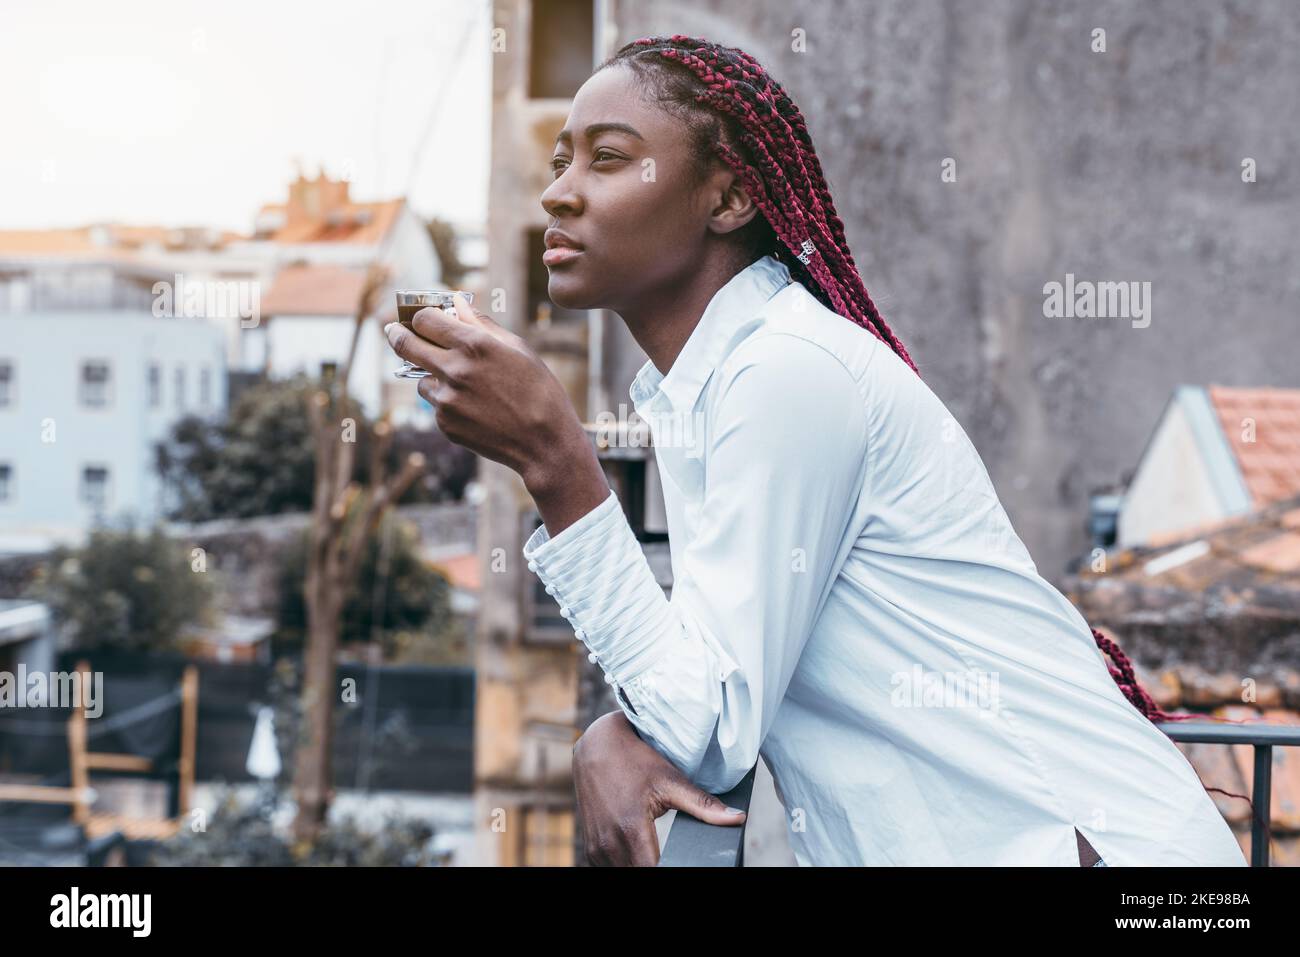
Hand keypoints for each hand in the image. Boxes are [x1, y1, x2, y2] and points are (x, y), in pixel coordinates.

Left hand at [383, 293, 583, 480]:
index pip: (425, 319)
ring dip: (434, 375)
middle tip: (393, 330)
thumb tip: (456, 303)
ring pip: (421, 378)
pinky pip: (436, 404)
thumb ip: (481, 324)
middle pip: (406, 344)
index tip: (418, 317)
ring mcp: (447, 400)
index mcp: (475, 345)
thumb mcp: (517, 349)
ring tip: (467, 386)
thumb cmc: (539, 391)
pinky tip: (477, 408)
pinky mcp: (445, 424)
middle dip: (397, 334)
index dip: (419, 315)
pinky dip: (449, 402)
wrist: (544, 442)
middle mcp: (455, 370)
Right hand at [573, 710, 746, 865]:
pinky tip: (638, 851)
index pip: (654, 872)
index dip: (672, 869)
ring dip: (641, 866)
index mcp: (631, 829)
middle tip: (675, 857)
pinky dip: (626, 863)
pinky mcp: (590, 846)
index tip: (683, 862)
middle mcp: (610, 843)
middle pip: (639, 873)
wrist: (596, 746)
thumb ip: (703, 805)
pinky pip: (610, 867)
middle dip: (660, 867)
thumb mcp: (670, 779)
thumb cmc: (634, 760)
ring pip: (623, 872)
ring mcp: (596, 846)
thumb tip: (738, 818)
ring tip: (656, 853)